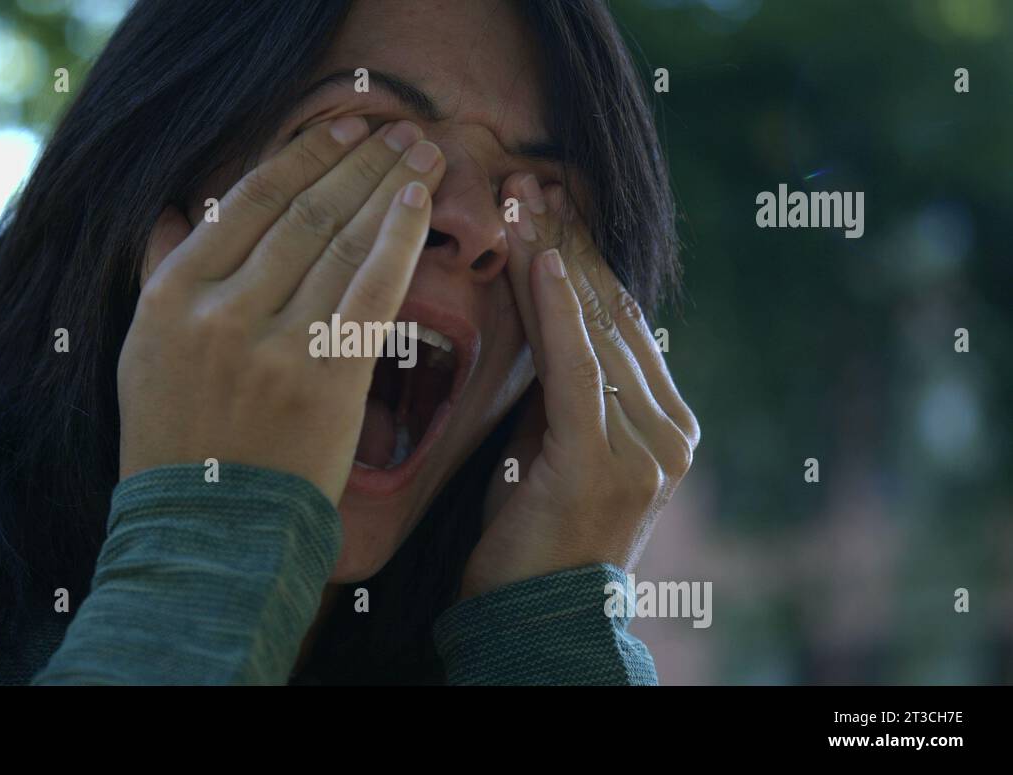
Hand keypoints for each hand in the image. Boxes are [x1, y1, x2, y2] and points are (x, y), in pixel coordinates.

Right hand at [117, 118, 445, 503]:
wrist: (207, 532)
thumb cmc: (178, 443)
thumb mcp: (142, 352)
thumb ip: (159, 272)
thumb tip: (172, 207)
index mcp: (171, 294)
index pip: (250, 199)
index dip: (306, 153)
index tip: (345, 126)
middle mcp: (218, 310)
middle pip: (305, 211)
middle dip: (362, 160)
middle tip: (402, 128)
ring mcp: (272, 344)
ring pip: (341, 242)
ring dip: (389, 187)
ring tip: (424, 152)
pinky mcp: (324, 380)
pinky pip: (370, 292)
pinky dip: (398, 241)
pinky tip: (421, 205)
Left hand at [462, 174, 698, 599]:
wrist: (538, 624)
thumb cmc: (534, 539)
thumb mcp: (553, 449)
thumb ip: (565, 390)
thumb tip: (547, 317)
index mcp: (666, 425)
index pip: (622, 323)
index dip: (585, 259)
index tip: (548, 206)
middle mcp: (670, 430)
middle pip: (613, 315)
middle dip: (568, 243)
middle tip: (530, 182)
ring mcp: (648, 447)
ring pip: (595, 330)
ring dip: (557, 258)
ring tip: (523, 199)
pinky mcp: (607, 462)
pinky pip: (578, 369)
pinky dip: (561, 309)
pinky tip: (543, 259)